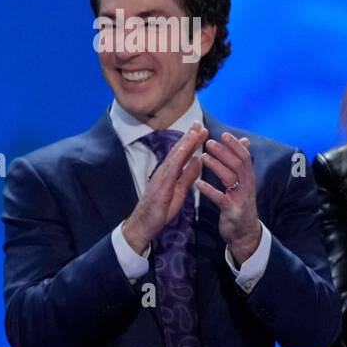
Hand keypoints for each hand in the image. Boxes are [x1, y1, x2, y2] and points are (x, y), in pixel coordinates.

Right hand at [121, 122, 207, 254]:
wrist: (144, 224)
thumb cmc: (160, 210)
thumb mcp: (180, 191)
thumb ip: (188, 176)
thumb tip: (198, 161)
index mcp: (170, 173)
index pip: (183, 154)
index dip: (192, 141)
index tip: (202, 130)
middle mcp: (164, 171)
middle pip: (179, 151)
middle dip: (190, 136)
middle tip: (200, 122)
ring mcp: (161, 177)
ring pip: (175, 156)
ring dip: (186, 142)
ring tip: (195, 130)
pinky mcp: (160, 184)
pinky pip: (171, 169)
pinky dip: (178, 157)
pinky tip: (185, 148)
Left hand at [197, 132, 261, 263]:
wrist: (244, 233)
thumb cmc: (239, 205)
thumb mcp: (242, 184)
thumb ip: (240, 166)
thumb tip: (244, 144)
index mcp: (247, 178)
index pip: (244, 157)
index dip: (235, 145)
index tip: (223, 134)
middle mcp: (246, 186)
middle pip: (237, 164)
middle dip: (224, 152)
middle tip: (208, 142)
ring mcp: (240, 198)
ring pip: (230, 178)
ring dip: (217, 166)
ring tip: (203, 157)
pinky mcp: (232, 211)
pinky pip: (221, 199)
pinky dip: (210, 190)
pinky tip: (198, 184)